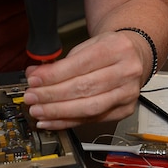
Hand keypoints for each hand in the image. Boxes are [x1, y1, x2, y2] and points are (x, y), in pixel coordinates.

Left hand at [21, 31, 147, 129]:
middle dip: (52, 95)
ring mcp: (128, 93)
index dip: (54, 75)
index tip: (34, 80)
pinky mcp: (124, 110)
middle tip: (32, 97)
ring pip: (89, 107)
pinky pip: (92, 120)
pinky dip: (68, 122)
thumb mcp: (88, 46)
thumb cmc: (110, 50)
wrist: (136, 57)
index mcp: (118, 48)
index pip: (81, 64)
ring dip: (58, 112)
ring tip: (38, 111)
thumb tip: (36, 75)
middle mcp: (127, 71)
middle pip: (84, 88)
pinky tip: (52, 121)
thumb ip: (62, 62)